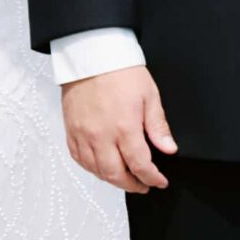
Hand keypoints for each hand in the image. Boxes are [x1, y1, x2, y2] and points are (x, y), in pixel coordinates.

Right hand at [61, 65, 176, 192]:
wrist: (90, 54)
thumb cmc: (120, 70)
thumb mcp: (149, 94)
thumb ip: (158, 126)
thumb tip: (169, 149)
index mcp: (124, 127)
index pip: (140, 165)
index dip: (152, 178)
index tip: (159, 181)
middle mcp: (101, 136)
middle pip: (116, 175)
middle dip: (132, 185)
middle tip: (143, 185)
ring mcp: (83, 135)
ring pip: (96, 171)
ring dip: (112, 179)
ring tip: (125, 177)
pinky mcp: (71, 130)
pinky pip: (79, 159)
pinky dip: (92, 168)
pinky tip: (101, 166)